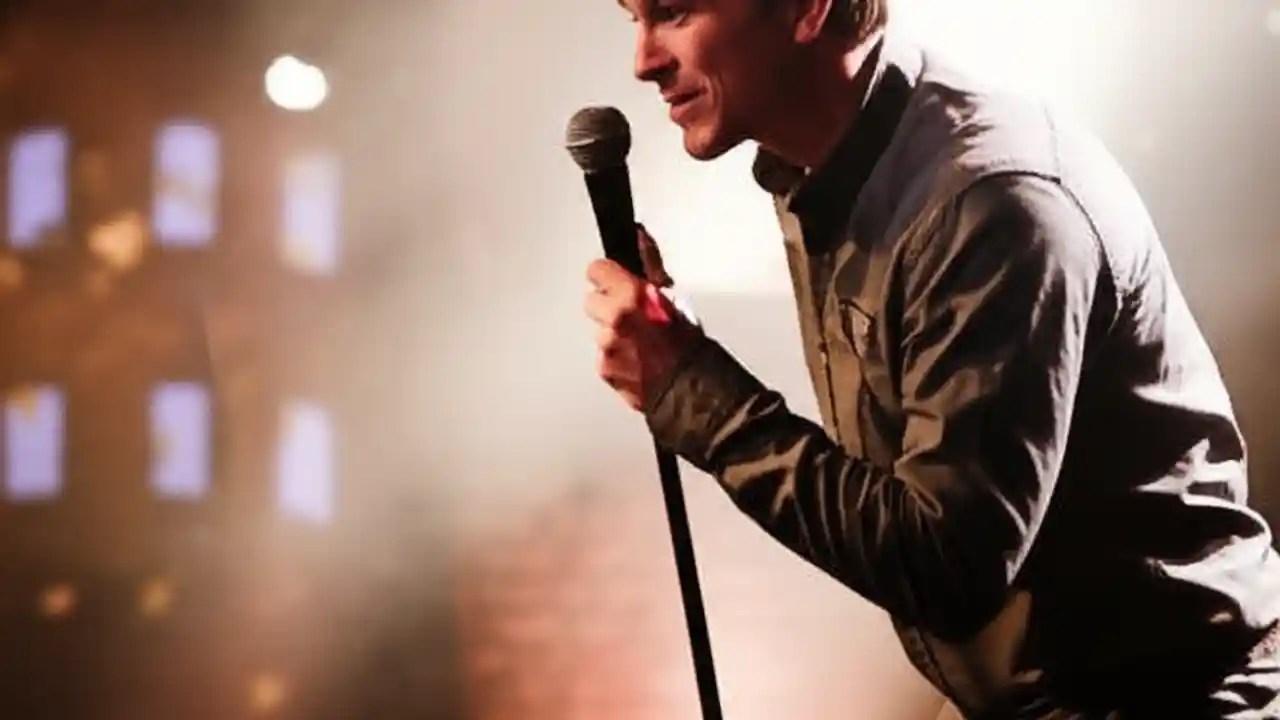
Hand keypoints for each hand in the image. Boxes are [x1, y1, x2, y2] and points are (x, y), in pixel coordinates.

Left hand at [584, 224, 701, 410]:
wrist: (691, 391)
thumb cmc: (689, 348)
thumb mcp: (675, 300)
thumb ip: (649, 271)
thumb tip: (639, 238)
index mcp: (631, 296)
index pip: (597, 270)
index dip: (607, 276)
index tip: (613, 280)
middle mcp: (614, 319)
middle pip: (592, 300)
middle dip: (608, 304)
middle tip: (631, 314)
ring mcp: (606, 345)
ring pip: (598, 329)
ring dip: (613, 332)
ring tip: (639, 342)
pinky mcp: (604, 368)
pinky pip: (602, 354)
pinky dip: (615, 355)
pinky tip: (636, 359)